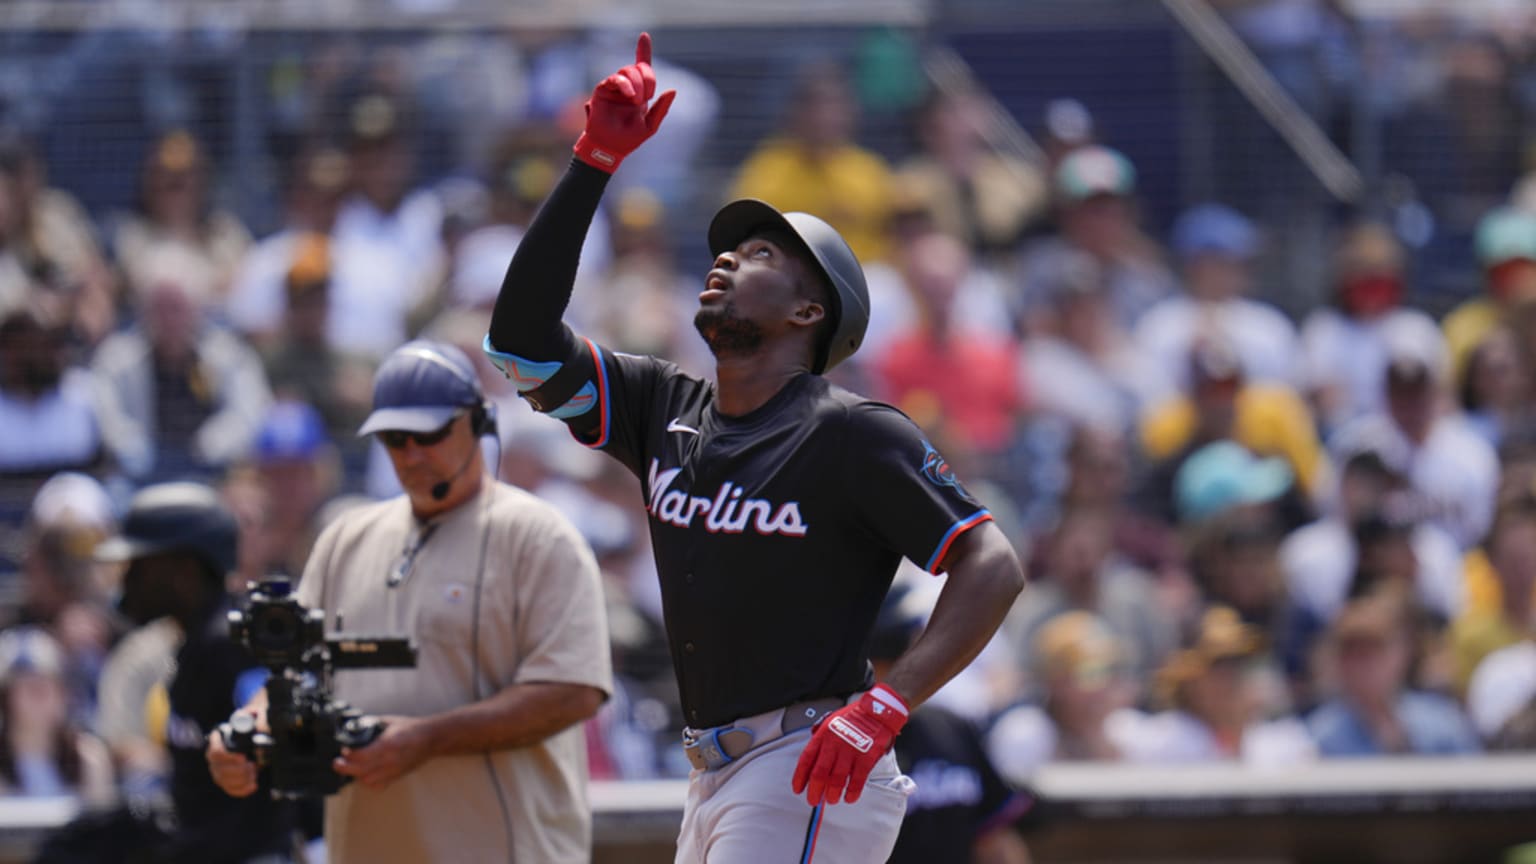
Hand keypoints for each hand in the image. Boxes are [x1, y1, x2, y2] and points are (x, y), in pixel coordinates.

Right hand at [206, 710, 262, 797]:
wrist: (260, 730)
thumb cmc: (257, 721)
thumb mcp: (261, 716)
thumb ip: (261, 721)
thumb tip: (261, 731)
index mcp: (219, 738)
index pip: (215, 752)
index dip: (228, 757)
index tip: (243, 757)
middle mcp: (214, 754)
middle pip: (220, 770)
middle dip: (239, 771)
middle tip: (252, 765)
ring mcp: (218, 768)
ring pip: (224, 781)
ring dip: (242, 780)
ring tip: (254, 772)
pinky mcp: (226, 779)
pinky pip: (230, 789)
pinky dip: (242, 789)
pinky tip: (253, 785)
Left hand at [333, 715, 431, 788]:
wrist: (431, 740)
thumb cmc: (411, 728)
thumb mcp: (389, 722)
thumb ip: (371, 725)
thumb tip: (354, 728)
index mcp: (388, 744)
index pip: (361, 755)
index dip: (349, 754)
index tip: (344, 749)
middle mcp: (390, 760)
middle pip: (361, 770)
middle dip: (345, 767)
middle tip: (337, 763)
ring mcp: (394, 770)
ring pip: (367, 780)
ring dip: (356, 775)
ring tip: (351, 767)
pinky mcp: (396, 776)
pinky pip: (377, 785)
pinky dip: (368, 781)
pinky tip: (365, 774)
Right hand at [573, 32, 676, 172]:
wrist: (611, 149)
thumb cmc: (629, 139)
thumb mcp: (651, 124)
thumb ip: (662, 108)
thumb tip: (673, 90)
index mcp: (639, 92)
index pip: (642, 67)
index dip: (643, 50)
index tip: (644, 36)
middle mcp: (626, 87)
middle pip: (638, 68)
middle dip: (647, 79)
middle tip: (647, 97)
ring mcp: (614, 88)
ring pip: (627, 71)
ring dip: (637, 83)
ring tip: (637, 100)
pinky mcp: (602, 91)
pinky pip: (614, 79)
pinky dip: (624, 84)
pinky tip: (630, 95)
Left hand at [791, 685, 908, 805]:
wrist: (877, 711)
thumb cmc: (853, 717)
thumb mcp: (831, 721)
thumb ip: (820, 738)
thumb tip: (812, 757)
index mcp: (823, 735)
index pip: (806, 759)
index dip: (800, 777)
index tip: (798, 789)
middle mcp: (834, 744)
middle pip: (819, 773)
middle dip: (814, 791)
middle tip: (813, 801)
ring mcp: (850, 751)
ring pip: (836, 780)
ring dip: (832, 794)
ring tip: (831, 799)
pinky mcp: (866, 757)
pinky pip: (857, 780)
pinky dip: (852, 792)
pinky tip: (849, 798)